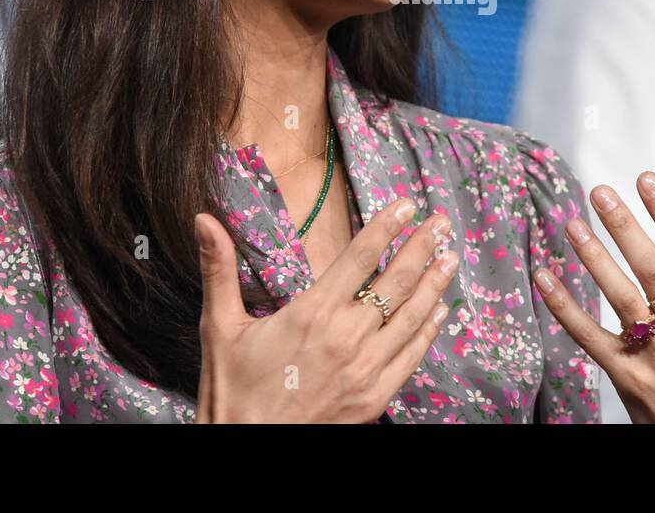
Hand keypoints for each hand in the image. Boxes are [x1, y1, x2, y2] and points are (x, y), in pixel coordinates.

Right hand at [194, 198, 457, 422]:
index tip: (408, 205)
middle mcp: (346, 337)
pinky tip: (440, 311)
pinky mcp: (374, 397)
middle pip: (396, 282)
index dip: (388, 227)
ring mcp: (365, 369)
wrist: (245, 449)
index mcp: (312, 313)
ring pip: (412, 317)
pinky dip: (429, 330)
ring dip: (434, 283)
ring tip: (451, 257)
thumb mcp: (219, 325)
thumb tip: (203, 221)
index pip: (360, 257)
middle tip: (441, 223)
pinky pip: (411, 357)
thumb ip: (219, 269)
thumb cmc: (232, 390)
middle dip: (422, 247)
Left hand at [534, 171, 654, 422]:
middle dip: (625, 227)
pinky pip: (589, 336)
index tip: (648, 179)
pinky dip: (564, 307)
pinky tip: (544, 276)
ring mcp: (651, 351)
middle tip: (601, 191)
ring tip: (572, 224)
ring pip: (618, 297)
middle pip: (650, 269)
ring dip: (593, 260)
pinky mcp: (624, 373)